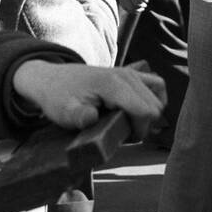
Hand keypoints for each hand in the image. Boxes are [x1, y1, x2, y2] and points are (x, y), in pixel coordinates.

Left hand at [12, 62, 166, 140]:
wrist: (52, 79)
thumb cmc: (58, 98)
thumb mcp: (64, 112)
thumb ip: (78, 117)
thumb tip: (91, 117)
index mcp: (113, 84)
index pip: (145, 111)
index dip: (139, 131)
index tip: (123, 140)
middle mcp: (126, 75)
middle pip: (154, 106)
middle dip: (143, 125)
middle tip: (122, 134)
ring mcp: (130, 72)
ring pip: (158, 95)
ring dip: (149, 113)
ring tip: (130, 123)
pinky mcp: (130, 73)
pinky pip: (156, 84)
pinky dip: (154, 98)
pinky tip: (140, 110)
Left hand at [116, 0, 148, 14]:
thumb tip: (130, 4)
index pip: (124, 6)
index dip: (130, 10)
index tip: (135, 11)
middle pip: (131, 7)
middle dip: (137, 10)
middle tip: (142, 9)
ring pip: (137, 4)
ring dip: (142, 6)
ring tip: (145, 5)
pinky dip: (145, 1)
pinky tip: (147, 1)